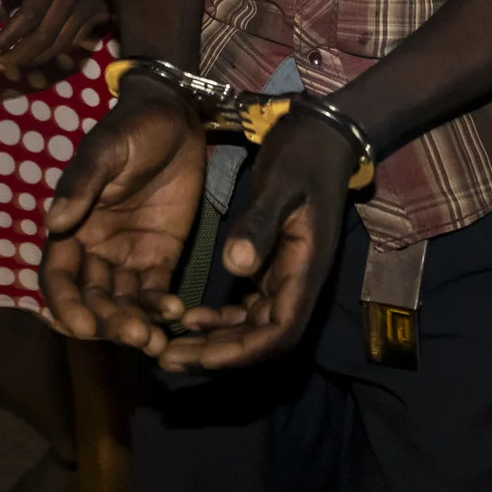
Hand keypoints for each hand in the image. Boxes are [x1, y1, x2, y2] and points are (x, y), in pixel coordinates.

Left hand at [0, 0, 105, 77]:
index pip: (29, 14)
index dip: (8, 36)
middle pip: (43, 35)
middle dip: (18, 55)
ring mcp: (87, 7)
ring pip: (59, 43)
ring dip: (35, 58)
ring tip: (13, 65)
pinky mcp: (97, 12)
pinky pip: (75, 39)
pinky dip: (56, 52)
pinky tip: (39, 55)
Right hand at [41, 89, 208, 355]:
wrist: (179, 115)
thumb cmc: (133, 128)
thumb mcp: (105, 151)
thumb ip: (82, 185)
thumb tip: (52, 223)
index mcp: (72, 226)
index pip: (59, 277)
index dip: (66, 305)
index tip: (82, 326)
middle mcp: (96, 248)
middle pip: (93, 298)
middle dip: (107, 322)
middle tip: (134, 336)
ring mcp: (129, 253)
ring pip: (123, 301)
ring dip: (134, 324)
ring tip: (154, 338)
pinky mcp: (162, 253)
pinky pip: (156, 289)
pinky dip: (160, 307)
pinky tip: (174, 313)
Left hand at [160, 110, 353, 371]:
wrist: (322, 133)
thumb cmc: (303, 156)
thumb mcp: (281, 185)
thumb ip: (260, 224)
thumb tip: (234, 267)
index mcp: (306, 269)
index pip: (278, 332)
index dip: (241, 352)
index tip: (201, 357)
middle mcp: (297, 281)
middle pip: (260, 338)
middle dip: (218, 353)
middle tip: (168, 358)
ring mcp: (285, 274)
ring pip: (251, 325)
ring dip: (215, 340)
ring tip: (171, 345)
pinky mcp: (272, 263)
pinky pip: (246, 305)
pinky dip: (219, 318)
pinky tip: (189, 316)